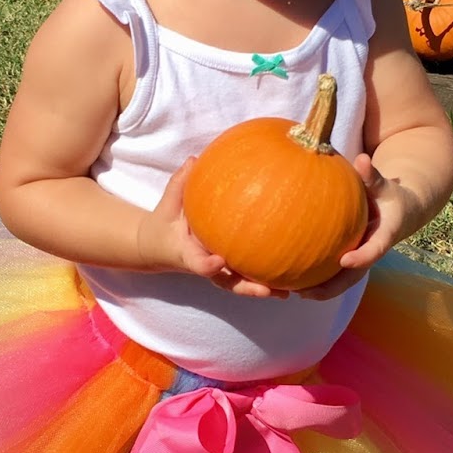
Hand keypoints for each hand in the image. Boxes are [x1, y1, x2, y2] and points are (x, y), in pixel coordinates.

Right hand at [137, 164, 287, 298]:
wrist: (161, 245)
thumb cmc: (167, 221)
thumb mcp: (169, 203)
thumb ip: (180, 183)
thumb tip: (194, 160)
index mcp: (187, 254)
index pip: (196, 263)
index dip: (207, 265)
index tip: (218, 261)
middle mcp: (205, 264)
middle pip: (226, 282)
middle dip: (246, 287)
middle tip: (265, 290)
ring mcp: (217, 269)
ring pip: (240, 283)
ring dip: (262, 289)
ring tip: (286, 291)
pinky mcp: (228, 267)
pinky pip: (246, 274)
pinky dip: (266, 279)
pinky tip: (290, 277)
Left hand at [297, 155, 413, 300]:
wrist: (398, 212)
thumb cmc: (388, 196)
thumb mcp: (384, 186)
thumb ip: (373, 176)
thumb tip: (362, 159)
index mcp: (383, 237)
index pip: (374, 251)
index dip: (361, 258)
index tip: (344, 260)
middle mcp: (369, 253)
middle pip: (352, 278)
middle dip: (329, 288)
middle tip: (305, 291)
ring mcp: (357, 259)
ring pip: (338, 281)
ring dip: (316, 289)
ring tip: (289, 290)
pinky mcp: (347, 260)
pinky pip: (329, 272)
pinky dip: (312, 276)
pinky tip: (287, 274)